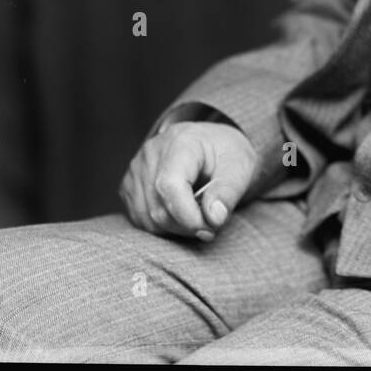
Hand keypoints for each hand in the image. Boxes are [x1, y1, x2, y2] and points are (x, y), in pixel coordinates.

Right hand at [118, 121, 257, 241]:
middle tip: (212, 225)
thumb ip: (228, 192)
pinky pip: (139, 219)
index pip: (170, 186)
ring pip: (147, 218)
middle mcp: (151, 153)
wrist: (213, 146)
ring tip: (198, 215)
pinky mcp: (130, 185)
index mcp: (180, 141)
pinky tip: (181, 214)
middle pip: (158, 207)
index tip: (210, 228)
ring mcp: (136, 169)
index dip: (187, 216)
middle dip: (187, 226)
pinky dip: (162, 226)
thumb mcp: (240, 167)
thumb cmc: (227, 155)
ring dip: (176, 229)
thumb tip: (214, 218)